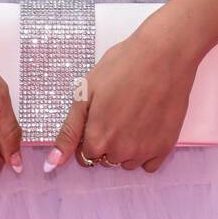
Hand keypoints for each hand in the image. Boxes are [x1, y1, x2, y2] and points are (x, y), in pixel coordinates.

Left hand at [43, 19, 197, 172]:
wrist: (163, 54)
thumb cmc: (123, 65)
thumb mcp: (86, 92)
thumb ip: (69, 131)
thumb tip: (52, 164)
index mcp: (97, 139)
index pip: (84, 154)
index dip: (89, 133)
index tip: (99, 114)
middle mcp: (120, 152)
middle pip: (105, 158)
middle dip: (106, 140)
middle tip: (117, 109)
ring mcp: (144, 152)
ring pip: (126, 162)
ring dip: (126, 147)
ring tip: (133, 114)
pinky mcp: (165, 148)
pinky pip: (148, 164)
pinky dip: (146, 150)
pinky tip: (147, 125)